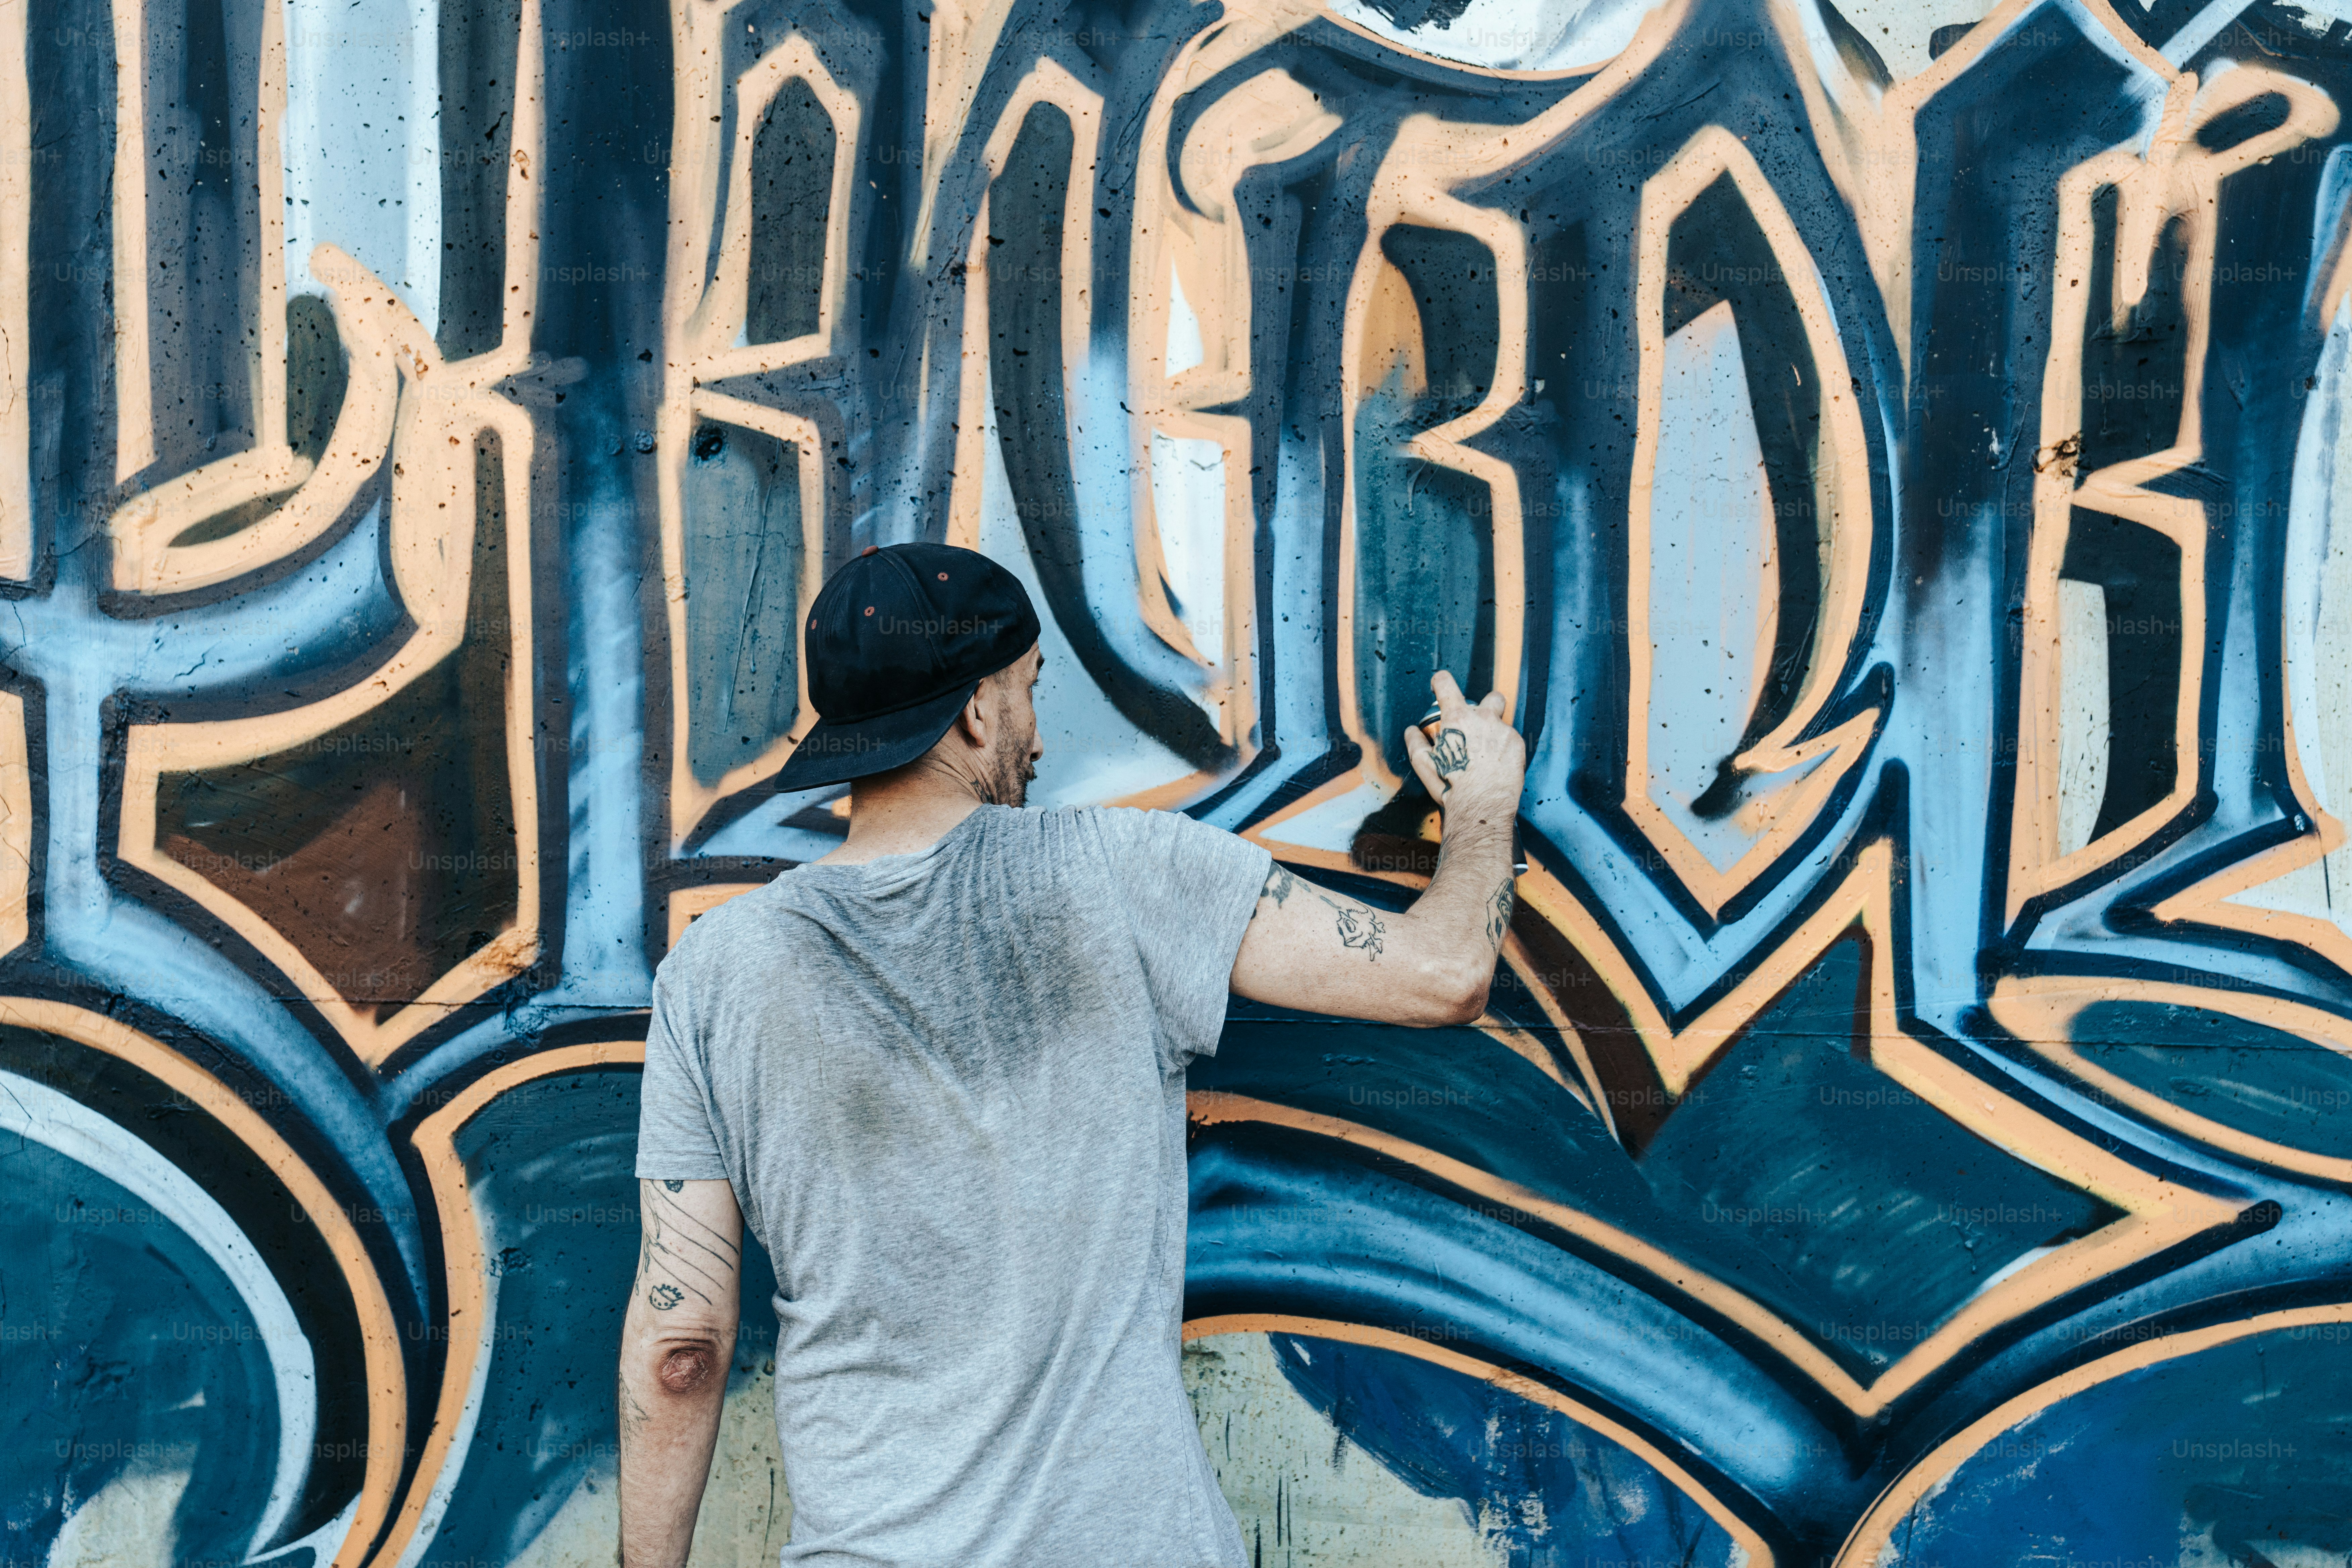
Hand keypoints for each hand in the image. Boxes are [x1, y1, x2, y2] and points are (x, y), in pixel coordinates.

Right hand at [1402, 671, 1524, 812]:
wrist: (1481, 806)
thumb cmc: (1452, 786)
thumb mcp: (1423, 764)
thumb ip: (1414, 741)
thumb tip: (1412, 731)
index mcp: (1456, 718)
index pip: (1446, 684)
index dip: (1441, 682)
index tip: (1440, 686)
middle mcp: (1482, 718)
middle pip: (1490, 697)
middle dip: (1486, 706)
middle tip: (1477, 726)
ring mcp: (1503, 730)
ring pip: (1502, 722)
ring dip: (1495, 732)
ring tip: (1487, 754)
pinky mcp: (1517, 744)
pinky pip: (1510, 740)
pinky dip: (1504, 749)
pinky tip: (1496, 766)